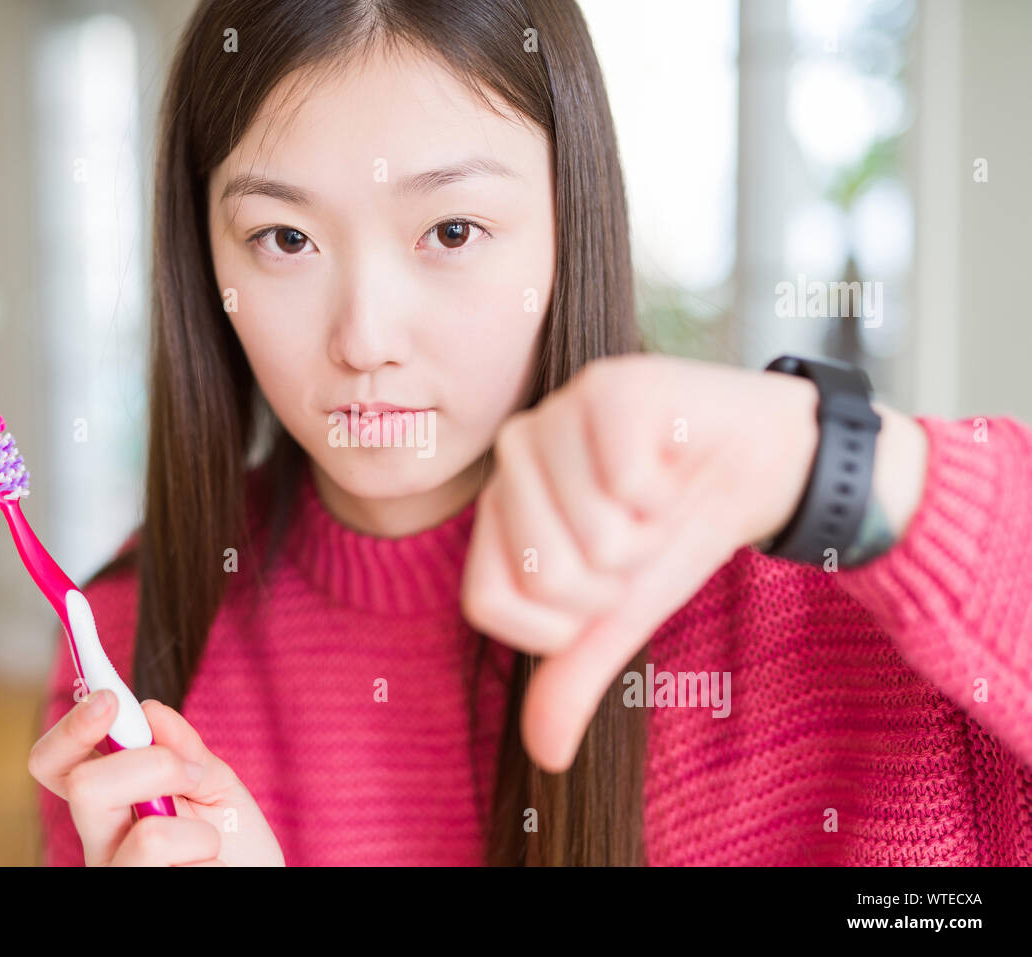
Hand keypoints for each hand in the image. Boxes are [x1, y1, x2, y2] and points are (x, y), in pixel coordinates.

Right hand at [29, 689, 285, 865]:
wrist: (256, 883)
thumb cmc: (235, 846)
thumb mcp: (218, 786)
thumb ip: (186, 750)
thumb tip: (149, 710)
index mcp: (109, 803)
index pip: (58, 763)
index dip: (71, 728)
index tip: (109, 699)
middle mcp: (99, 839)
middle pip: (82, 783)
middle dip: (148, 762)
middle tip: (190, 770)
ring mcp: (113, 870)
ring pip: (139, 827)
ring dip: (187, 814)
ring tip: (209, 837)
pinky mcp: (132, 888)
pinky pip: (160, 847)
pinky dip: (204, 846)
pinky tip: (209, 862)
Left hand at [459, 353, 824, 772]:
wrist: (762, 466)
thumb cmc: (676, 532)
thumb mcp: (623, 614)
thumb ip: (573, 674)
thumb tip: (544, 755)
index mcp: (497, 509)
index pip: (492, 605)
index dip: (565, 621)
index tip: (607, 582)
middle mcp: (512, 454)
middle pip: (547, 577)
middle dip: (618, 579)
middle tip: (643, 530)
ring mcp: (555, 412)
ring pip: (591, 537)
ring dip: (649, 536)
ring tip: (658, 496)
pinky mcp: (609, 387)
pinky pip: (626, 486)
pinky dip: (668, 491)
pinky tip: (673, 461)